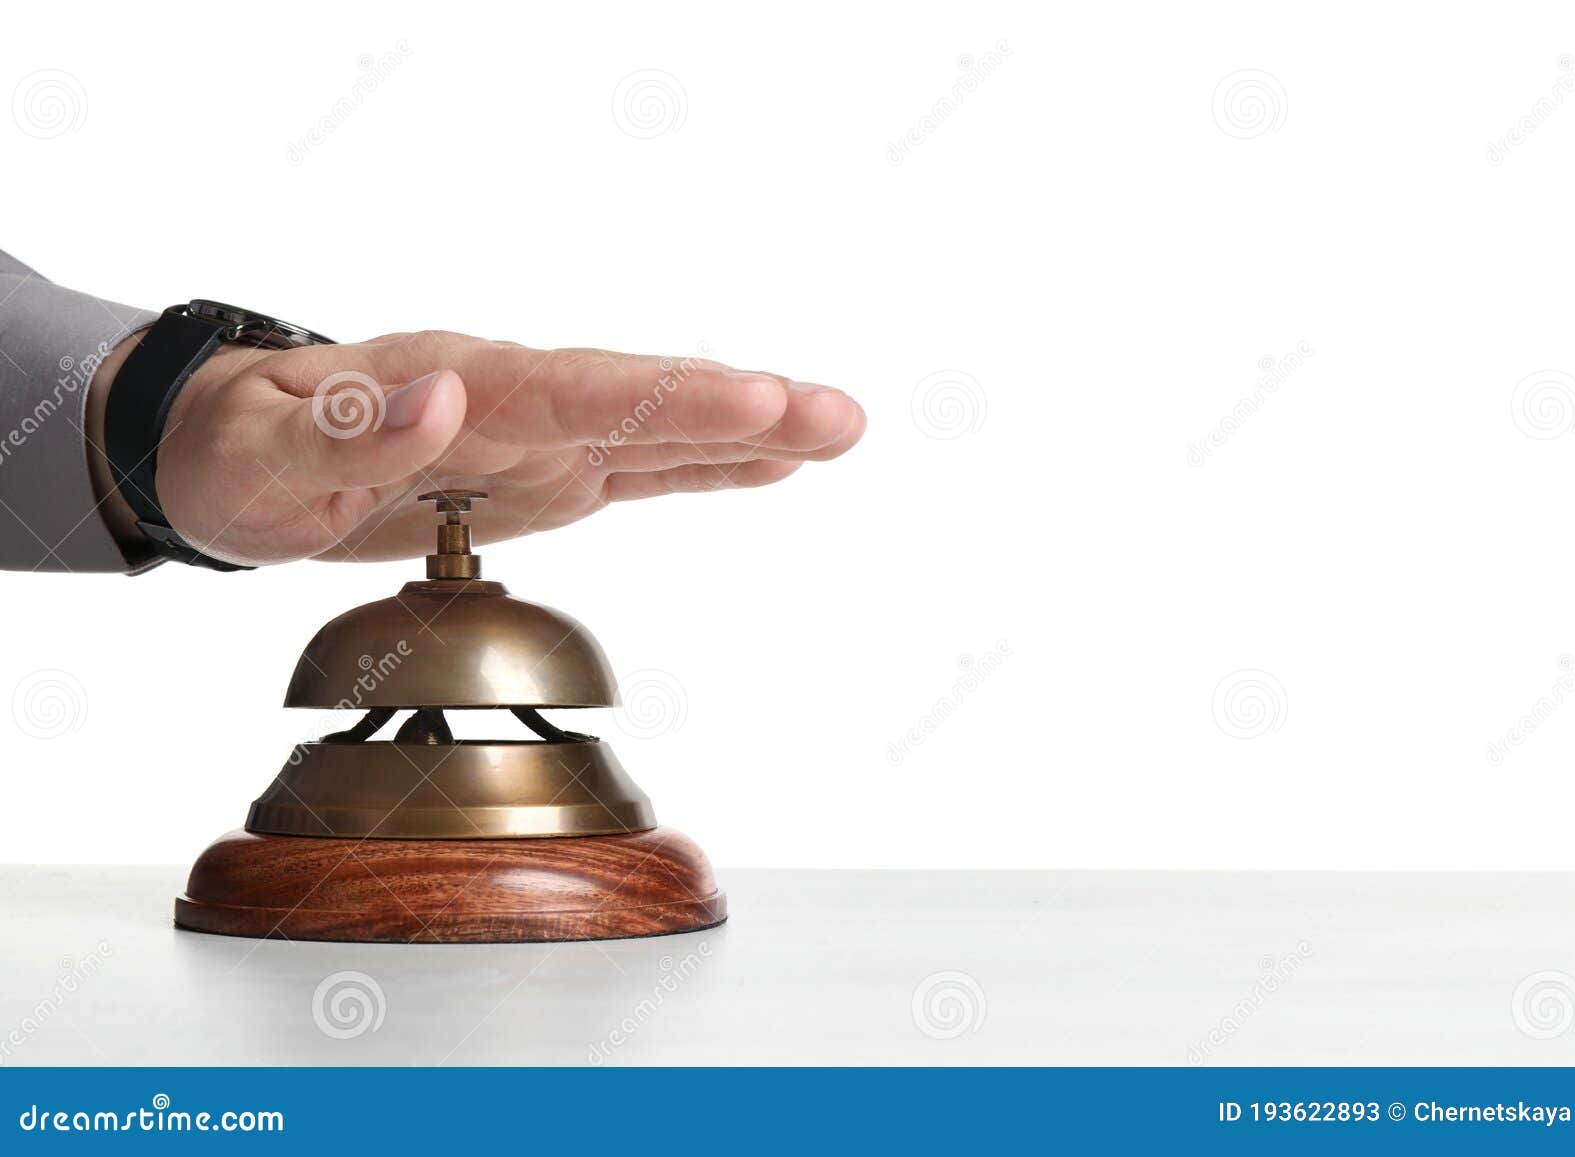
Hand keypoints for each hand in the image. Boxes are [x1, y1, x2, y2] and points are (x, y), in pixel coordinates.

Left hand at [89, 330, 864, 565]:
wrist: (237, 451)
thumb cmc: (246, 450)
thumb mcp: (267, 453)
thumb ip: (353, 430)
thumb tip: (439, 397)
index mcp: (459, 384)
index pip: (581, 389)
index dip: (670, 400)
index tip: (752, 401)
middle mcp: (517, 400)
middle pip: (644, 400)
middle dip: (744, 409)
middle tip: (838, 416)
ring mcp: (540, 437)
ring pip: (658, 430)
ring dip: (750, 433)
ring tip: (839, 429)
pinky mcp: (547, 475)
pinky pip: (639, 468)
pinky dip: (706, 464)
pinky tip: (770, 464)